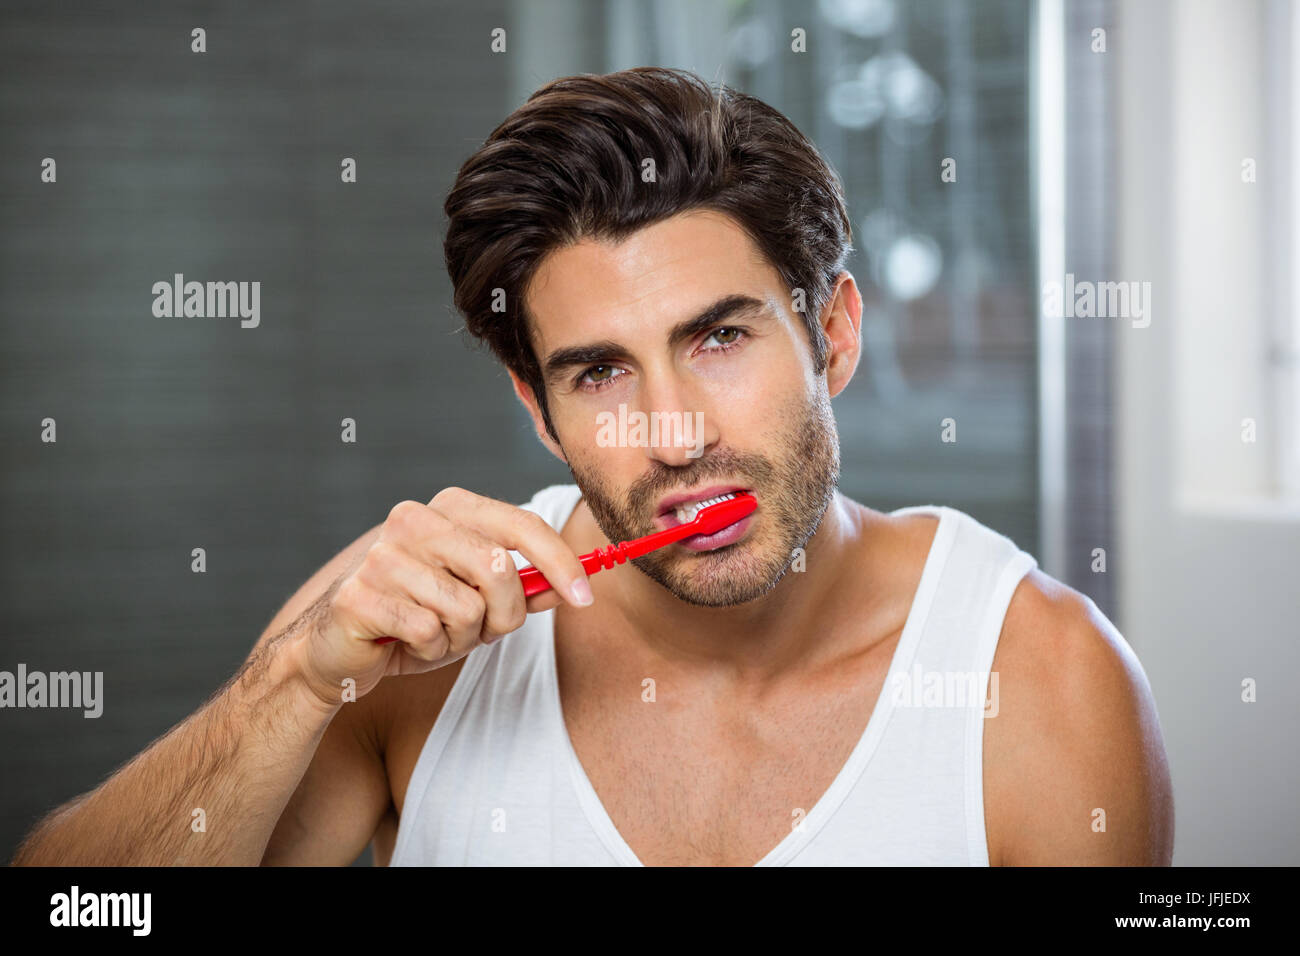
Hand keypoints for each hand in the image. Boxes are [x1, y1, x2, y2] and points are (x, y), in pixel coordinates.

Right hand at [292, 487, 592, 706]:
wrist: (336, 651)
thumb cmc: (415, 621)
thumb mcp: (478, 604)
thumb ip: (523, 589)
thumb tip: (570, 585)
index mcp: (448, 509)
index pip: (520, 524)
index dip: (560, 561)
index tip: (585, 596)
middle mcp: (414, 519)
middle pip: (500, 568)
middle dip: (505, 614)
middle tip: (484, 631)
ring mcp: (384, 554)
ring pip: (467, 608)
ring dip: (460, 638)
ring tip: (432, 635)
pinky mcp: (361, 594)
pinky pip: (430, 632)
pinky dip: (429, 651)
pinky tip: (405, 645)